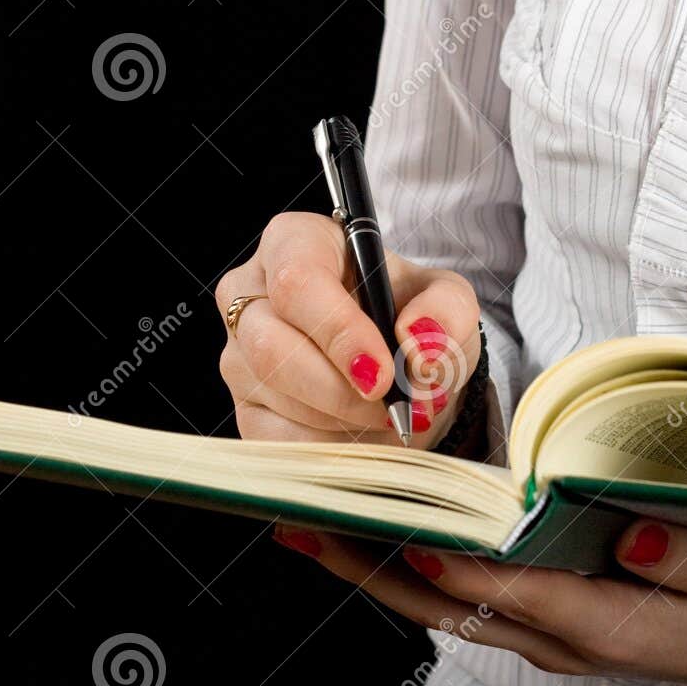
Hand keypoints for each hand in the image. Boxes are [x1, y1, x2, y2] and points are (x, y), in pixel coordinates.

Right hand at [216, 212, 480, 447]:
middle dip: (343, 390)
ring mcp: (239, 350)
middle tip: (398, 407)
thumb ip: (446, 310)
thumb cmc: (412, 318)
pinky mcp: (245, 406)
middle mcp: (251, 290)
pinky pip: (274, 437)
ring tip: (393, 413)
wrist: (402, 368)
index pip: (296, 281)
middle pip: (272, 346)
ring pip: (275, 395)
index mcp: (296, 241)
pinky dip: (328, 444)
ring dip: (345, 418)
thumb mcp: (447, 300)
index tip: (383, 373)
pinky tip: (361, 430)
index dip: (338, 332)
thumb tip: (419, 343)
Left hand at [275, 520, 686, 685]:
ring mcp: (560, 634)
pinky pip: (476, 598)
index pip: (517, 594)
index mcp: (612, 625)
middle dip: (377, 568)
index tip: (403, 535)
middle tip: (309, 526)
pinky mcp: (561, 618)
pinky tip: (396, 537)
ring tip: (323, 526)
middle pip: (454, 607)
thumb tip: (631, 534)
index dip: (457, 565)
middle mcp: (569, 637)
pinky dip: (425, 569)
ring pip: (453, 606)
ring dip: (385, 568)